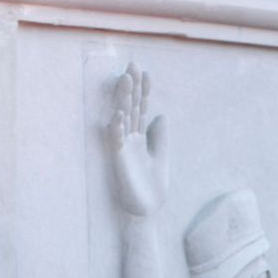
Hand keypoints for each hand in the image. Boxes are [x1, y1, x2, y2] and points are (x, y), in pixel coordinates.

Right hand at [108, 62, 167, 215]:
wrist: (147, 212)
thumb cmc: (152, 188)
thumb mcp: (162, 158)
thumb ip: (160, 138)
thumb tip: (161, 115)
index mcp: (140, 138)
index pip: (141, 109)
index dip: (144, 91)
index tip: (147, 72)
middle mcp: (130, 140)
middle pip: (130, 108)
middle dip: (131, 87)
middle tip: (132, 65)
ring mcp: (123, 149)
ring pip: (121, 119)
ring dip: (122, 100)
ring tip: (125, 79)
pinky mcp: (119, 162)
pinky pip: (116, 141)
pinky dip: (117, 128)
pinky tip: (119, 114)